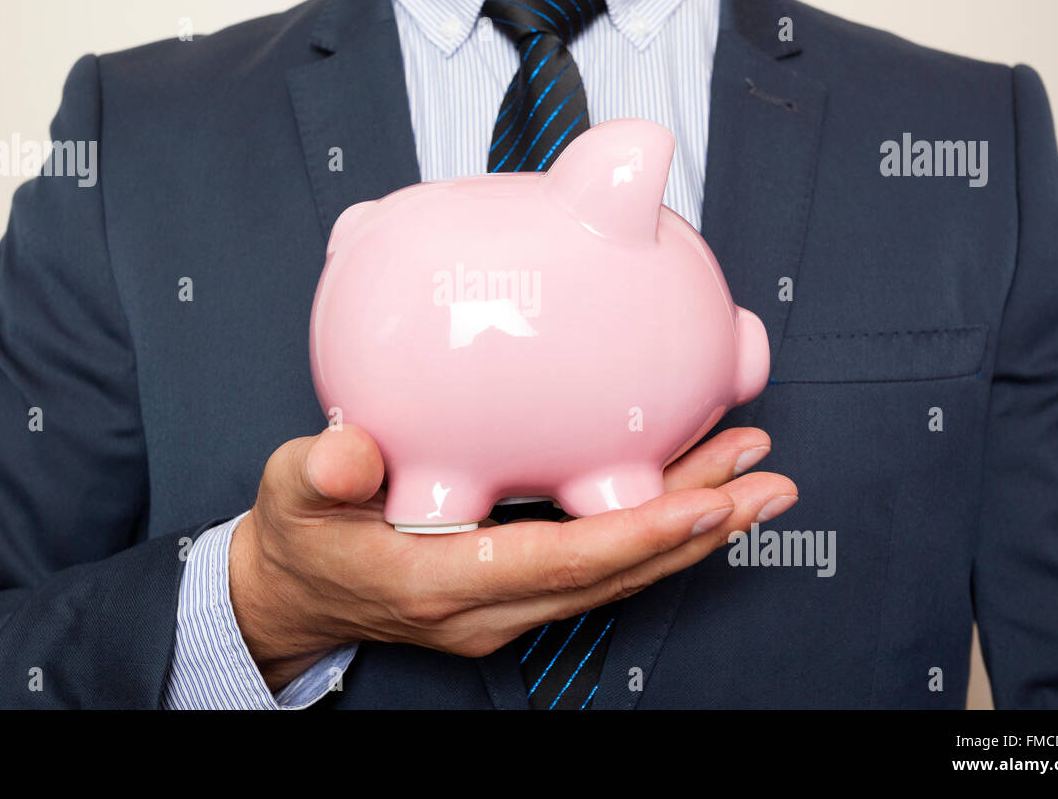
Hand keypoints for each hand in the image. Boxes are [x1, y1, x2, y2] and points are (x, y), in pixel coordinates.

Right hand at [229, 424, 796, 690]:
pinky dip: (652, 531)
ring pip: (618, 573)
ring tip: (753, 481)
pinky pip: (600, 567)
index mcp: (442, 582)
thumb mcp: (291, 496)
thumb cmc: (302, 540)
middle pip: (615, 573)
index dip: (640, 532)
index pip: (561, 563)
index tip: (707, 498)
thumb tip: (352, 450)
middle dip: (697, 528)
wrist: (299, 594)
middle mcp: (490, 607)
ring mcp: (508, 607)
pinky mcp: (517, 592)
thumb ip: (321, 471)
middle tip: (766, 480)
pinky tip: (688, 493)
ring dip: (690, 529)